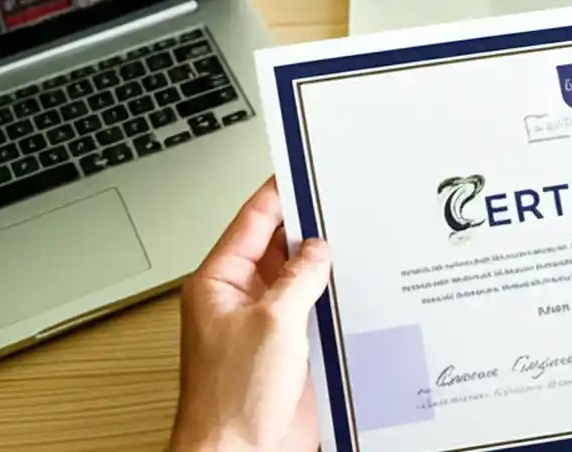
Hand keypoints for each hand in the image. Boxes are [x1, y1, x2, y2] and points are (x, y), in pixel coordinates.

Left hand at [170, 178, 331, 451]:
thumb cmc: (230, 402)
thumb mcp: (273, 323)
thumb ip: (298, 278)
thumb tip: (316, 250)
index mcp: (218, 283)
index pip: (251, 222)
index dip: (279, 193)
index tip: (302, 169)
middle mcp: (240, 299)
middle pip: (278, 247)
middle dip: (309, 229)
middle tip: (340, 205)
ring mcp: (266, 324)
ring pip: (300, 279)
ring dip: (324, 268)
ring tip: (353, 245)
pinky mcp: (289, 348)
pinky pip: (313, 310)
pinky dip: (333, 298)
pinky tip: (353, 289)